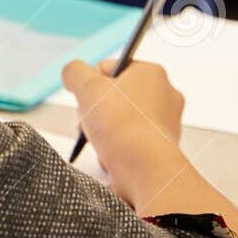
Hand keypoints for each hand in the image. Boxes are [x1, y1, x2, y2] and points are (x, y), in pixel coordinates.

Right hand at [62, 59, 188, 207]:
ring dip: (104, 131)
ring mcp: (165, 124)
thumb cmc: (121, 125)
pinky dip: (116, 149)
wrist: (144, 169)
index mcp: (152, 74)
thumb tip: (72, 73)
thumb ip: (74, 72)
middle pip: (114, 96)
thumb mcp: (87, 87)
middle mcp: (165, 96)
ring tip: (101, 141)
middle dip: (96, 110)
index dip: (91, 82)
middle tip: (91, 120)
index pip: (110, 68)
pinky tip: (111, 156)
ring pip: (120, 120)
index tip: (87, 97)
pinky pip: (129, 142)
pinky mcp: (161, 148)